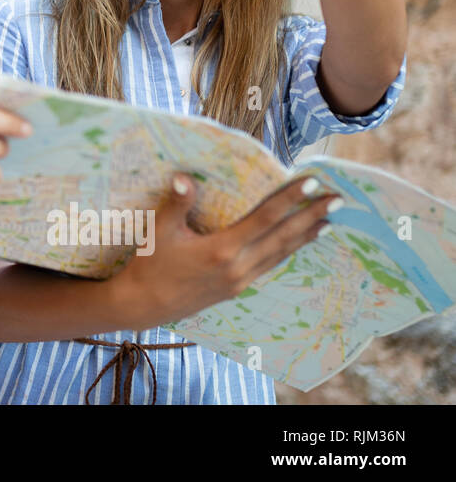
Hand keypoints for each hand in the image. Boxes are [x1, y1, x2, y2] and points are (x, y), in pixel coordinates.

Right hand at [113, 172, 338, 328]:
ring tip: (327, 222)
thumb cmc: (150, 264)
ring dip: (305, 236)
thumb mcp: (159, 231)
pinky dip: (287, 252)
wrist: (144, 304)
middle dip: (311, 217)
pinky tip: (296, 244)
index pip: (264, 219)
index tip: (312, 183)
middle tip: (337, 200)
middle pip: (282, 237)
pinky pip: (270, 265)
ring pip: (280, 254)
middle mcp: (238, 266)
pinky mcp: (237, 288)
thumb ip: (177, 203)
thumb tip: (184, 177)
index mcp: (221, 249)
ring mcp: (240, 280)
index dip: (289, 200)